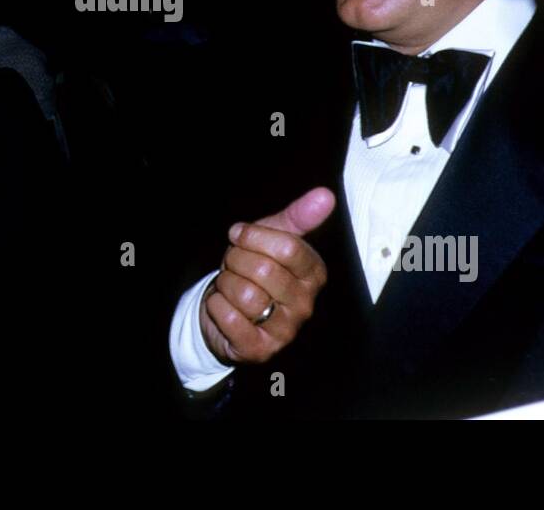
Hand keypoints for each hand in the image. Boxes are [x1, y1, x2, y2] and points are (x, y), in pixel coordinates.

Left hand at [200, 187, 334, 364]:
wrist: (228, 311)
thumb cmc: (253, 268)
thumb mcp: (273, 237)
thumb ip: (298, 216)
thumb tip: (326, 194)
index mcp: (313, 273)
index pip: (287, 247)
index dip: (253, 236)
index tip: (238, 234)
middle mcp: (305, 304)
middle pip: (264, 270)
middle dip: (236, 260)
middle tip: (232, 263)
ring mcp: (285, 330)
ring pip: (246, 295)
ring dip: (226, 284)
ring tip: (229, 285)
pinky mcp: (261, 349)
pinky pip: (231, 319)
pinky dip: (217, 306)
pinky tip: (222, 305)